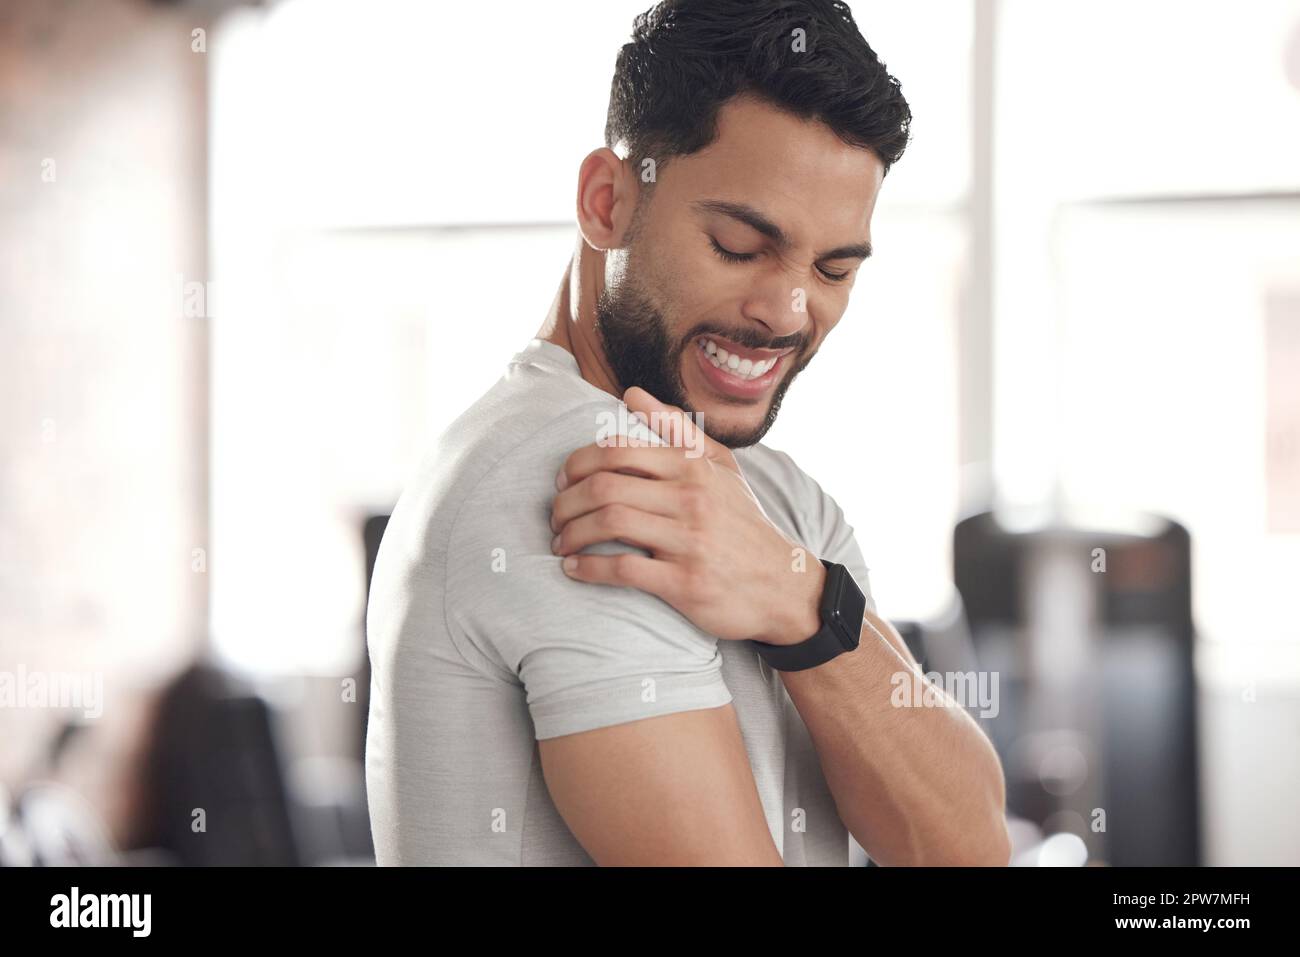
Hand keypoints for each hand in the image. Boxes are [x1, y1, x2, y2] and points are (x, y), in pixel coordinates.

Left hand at [549, 386, 823, 645]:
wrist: (784, 585)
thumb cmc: (743, 522)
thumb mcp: (720, 467)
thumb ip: (675, 427)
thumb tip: (631, 392)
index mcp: (692, 466)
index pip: (616, 450)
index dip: (576, 463)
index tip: (562, 481)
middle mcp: (690, 498)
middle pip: (603, 486)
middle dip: (565, 501)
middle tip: (554, 517)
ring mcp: (689, 541)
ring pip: (609, 523)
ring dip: (571, 534)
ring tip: (560, 544)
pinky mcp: (685, 582)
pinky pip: (623, 569)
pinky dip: (588, 569)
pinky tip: (574, 570)